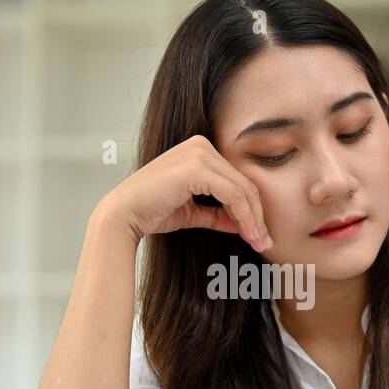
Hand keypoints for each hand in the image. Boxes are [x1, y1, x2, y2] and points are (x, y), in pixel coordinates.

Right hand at [96, 134, 271, 252]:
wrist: (122, 215)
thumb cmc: (151, 212)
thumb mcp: (191, 212)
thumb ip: (217, 214)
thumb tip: (242, 224)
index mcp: (199, 150)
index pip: (237, 180)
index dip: (252, 209)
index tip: (259, 235)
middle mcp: (201, 145)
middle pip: (244, 183)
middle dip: (258, 216)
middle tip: (265, 242)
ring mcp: (199, 153)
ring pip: (242, 190)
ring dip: (254, 219)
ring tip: (259, 242)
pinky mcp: (197, 168)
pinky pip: (232, 195)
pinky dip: (244, 217)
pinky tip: (247, 234)